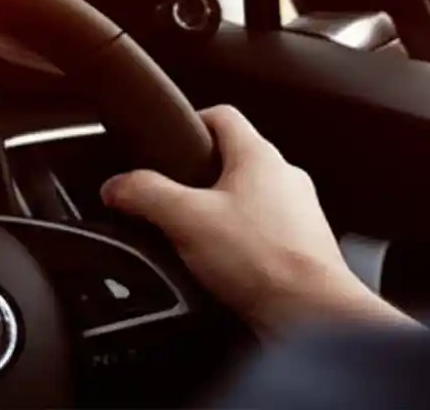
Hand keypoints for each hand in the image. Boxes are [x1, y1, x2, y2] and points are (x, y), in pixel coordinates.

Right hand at [102, 106, 415, 337]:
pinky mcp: (304, 245)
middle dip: (200, 178)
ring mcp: (299, 211)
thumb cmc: (264, 262)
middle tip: (172, 200)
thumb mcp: (186, 220)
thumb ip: (145, 195)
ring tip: (195, 237)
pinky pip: (265, 230)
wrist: (313, 314)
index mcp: (260, 155)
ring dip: (222, 212)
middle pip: (233, 159)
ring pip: (250, 197)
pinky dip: (243, 241)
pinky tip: (224, 266)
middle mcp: (286, 176)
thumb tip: (116, 185)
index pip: (221, 115)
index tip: (168, 142)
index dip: (190, 122)